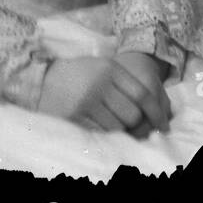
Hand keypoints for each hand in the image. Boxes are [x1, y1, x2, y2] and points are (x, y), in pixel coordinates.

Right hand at [37, 55, 168, 138]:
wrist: (39, 77)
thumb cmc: (77, 74)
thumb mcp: (101, 67)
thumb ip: (124, 84)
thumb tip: (152, 109)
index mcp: (110, 68)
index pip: (143, 95)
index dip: (156, 113)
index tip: (162, 126)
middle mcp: (100, 83)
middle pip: (132, 115)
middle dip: (133, 124)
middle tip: (125, 124)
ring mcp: (86, 100)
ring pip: (117, 127)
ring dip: (117, 131)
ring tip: (107, 124)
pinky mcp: (74, 116)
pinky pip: (99, 133)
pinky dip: (101, 134)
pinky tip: (95, 127)